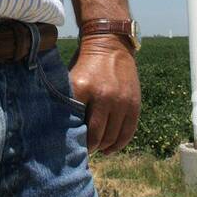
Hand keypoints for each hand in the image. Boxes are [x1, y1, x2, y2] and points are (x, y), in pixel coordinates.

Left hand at [68, 36, 140, 155]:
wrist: (109, 44)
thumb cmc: (84, 64)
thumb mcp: (71, 79)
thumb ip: (69, 102)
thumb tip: (62, 130)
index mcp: (82, 89)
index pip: (75, 124)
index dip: (72, 140)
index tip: (68, 147)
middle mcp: (104, 96)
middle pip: (95, 135)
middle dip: (88, 147)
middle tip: (81, 152)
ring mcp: (121, 101)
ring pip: (112, 137)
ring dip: (103, 148)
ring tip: (94, 150)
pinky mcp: (134, 104)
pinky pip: (128, 132)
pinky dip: (118, 145)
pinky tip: (109, 150)